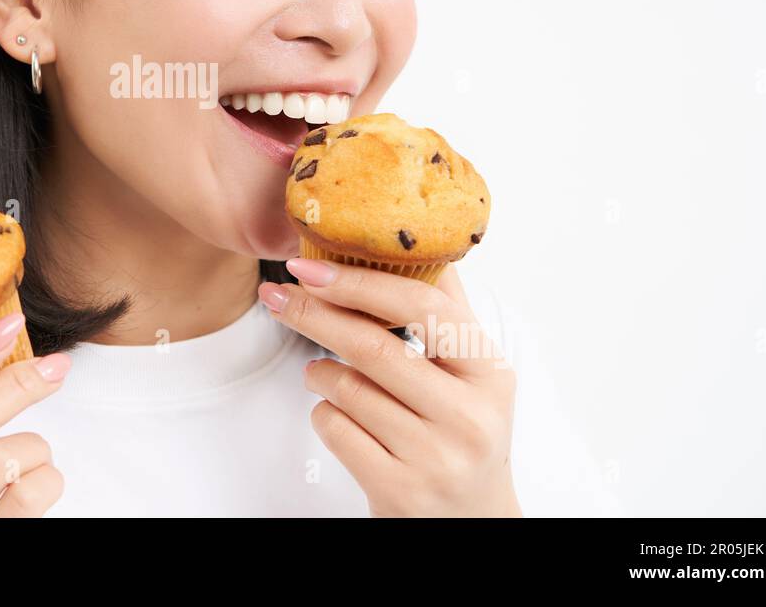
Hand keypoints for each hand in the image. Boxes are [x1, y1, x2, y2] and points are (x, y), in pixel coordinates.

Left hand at [260, 259, 520, 516]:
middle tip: (277, 294)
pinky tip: (338, 415)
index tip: (310, 264)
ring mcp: (435, 457)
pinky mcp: (399, 490)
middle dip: (314, 313)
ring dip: (318, 372)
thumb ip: (446, 310)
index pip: (422, 306)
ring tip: (322, 373)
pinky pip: (334, 429)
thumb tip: (418, 240)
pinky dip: (324, 413)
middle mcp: (469, 415)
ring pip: (345, 388)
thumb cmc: (462, 434)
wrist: (471, 524)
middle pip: (372, 345)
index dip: (359, 281)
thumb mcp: (472, 374)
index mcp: (489, 372)